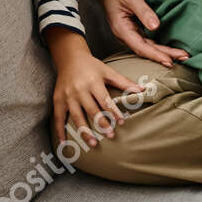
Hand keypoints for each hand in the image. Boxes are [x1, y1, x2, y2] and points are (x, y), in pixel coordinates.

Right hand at [44, 28, 144, 149]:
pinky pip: (58, 118)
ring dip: (84, 131)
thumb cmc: (92, 66)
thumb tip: (143, 89)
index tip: (121, 123)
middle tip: (111, 136)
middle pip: (91, 110)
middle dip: (102, 124)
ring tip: (93, 143)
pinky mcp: (58, 100)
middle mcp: (79, 89)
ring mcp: (67, 96)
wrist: (69, 58)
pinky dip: (60, 131)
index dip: (113, 112)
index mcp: (93, 82)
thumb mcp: (108, 71)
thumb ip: (124, 82)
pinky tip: (64, 143)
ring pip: (76, 117)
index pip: (105, 101)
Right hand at [94, 0, 188, 66]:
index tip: (170, 60)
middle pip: (147, 49)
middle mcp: (125, 33)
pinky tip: (170, 47)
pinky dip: (160, 44)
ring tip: (181, 55)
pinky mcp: (134, 25)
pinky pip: (148, 39)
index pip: (141, 47)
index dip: (156, 55)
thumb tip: (155, 27)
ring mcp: (130, 30)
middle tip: (184, 58)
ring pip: (148, 46)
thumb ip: (144, 12)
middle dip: (165, 55)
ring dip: (164, 51)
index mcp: (121, 28)